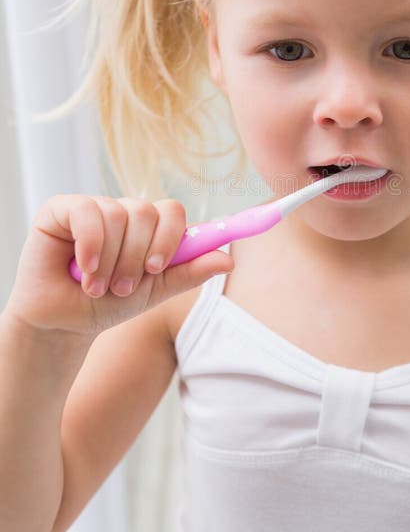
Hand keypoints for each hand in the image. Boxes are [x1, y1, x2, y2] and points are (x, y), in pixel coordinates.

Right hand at [3, 194, 233, 336]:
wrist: (62, 323)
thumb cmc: (107, 304)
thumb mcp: (155, 292)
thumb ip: (189, 273)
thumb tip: (228, 260)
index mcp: (149, 228)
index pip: (172, 212)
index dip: (171, 236)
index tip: (158, 267)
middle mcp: (124, 212)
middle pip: (147, 212)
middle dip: (137, 258)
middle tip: (122, 288)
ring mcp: (94, 208)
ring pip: (118, 215)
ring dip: (111, 260)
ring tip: (98, 287)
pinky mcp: (61, 209)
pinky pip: (86, 212)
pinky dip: (89, 245)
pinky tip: (84, 268)